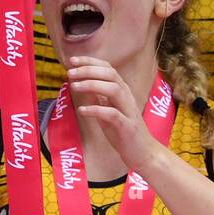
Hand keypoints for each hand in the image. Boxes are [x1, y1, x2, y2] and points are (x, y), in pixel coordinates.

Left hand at [67, 56, 162, 174]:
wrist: (143, 154)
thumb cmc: (124, 133)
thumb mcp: (107, 113)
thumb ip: (97, 99)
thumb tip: (80, 85)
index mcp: (122, 91)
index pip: (108, 68)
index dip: (90, 62)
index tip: (72, 61)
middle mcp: (127, 97)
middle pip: (110, 74)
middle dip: (88, 70)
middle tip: (70, 73)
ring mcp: (128, 111)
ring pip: (113, 89)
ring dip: (92, 85)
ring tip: (74, 87)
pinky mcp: (127, 127)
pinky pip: (112, 114)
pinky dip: (96, 110)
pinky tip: (82, 111)